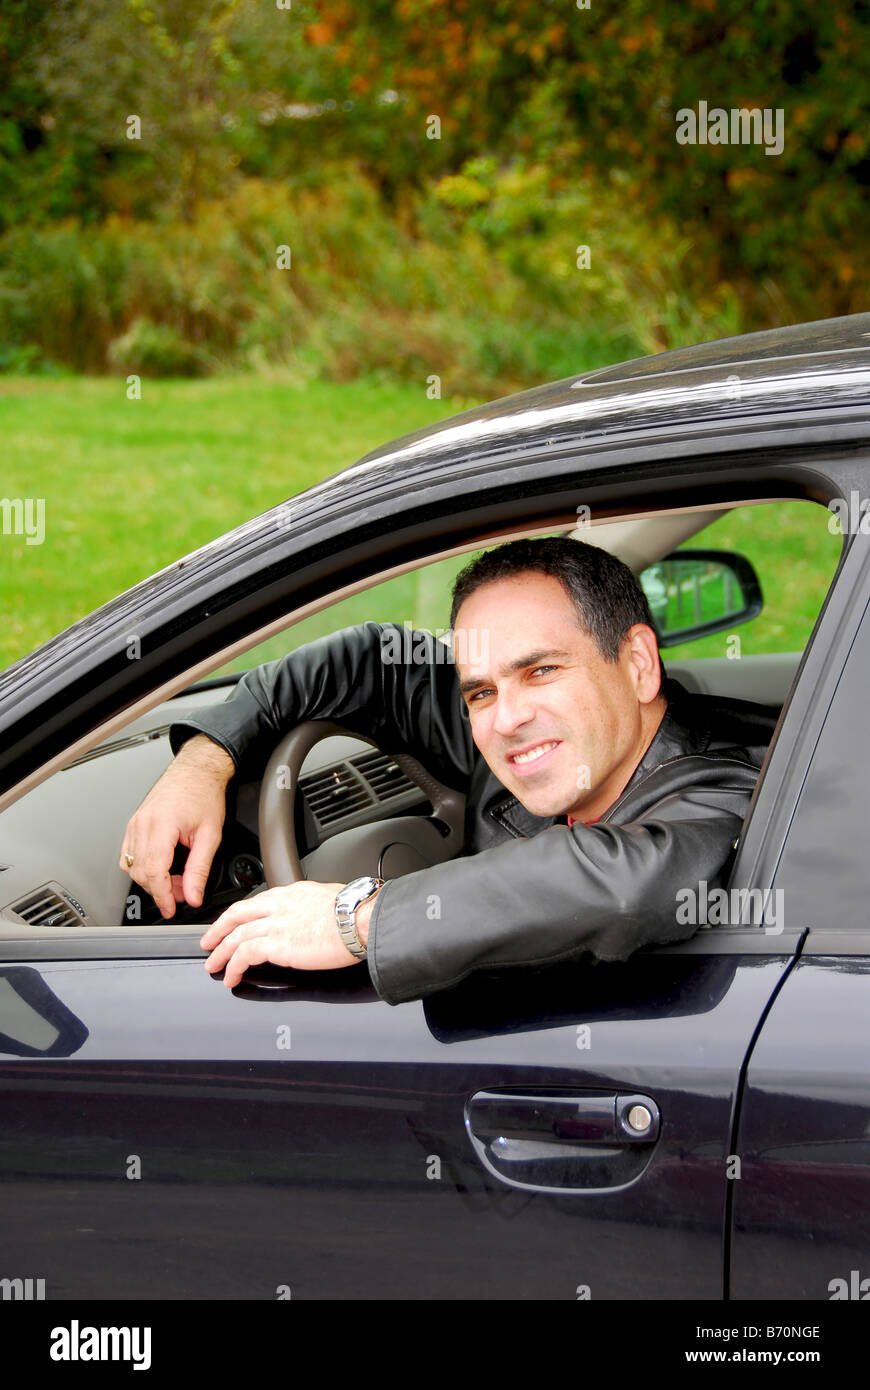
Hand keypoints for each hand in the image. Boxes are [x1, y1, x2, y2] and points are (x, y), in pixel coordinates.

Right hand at [120, 735, 234, 917]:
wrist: (196, 771)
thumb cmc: (203, 794)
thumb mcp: (210, 835)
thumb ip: (199, 869)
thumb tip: (193, 895)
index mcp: (161, 825)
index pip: (153, 872)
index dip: (162, 896)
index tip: (170, 909)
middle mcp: (142, 824)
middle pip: (141, 872)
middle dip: (161, 889)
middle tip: (183, 892)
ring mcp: (135, 823)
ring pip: (132, 866)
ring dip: (152, 879)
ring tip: (175, 879)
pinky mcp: (134, 824)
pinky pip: (129, 855)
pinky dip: (142, 867)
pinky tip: (161, 867)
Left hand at [200, 881, 359, 986]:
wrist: (361, 919)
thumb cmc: (355, 911)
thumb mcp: (328, 898)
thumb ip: (310, 906)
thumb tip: (310, 917)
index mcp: (291, 893)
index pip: (256, 902)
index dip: (238, 915)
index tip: (232, 924)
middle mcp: (279, 905)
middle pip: (236, 915)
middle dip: (218, 930)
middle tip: (208, 942)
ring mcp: (276, 924)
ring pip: (235, 936)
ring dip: (221, 953)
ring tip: (214, 965)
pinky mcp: (277, 945)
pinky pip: (244, 955)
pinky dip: (233, 966)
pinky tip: (231, 977)